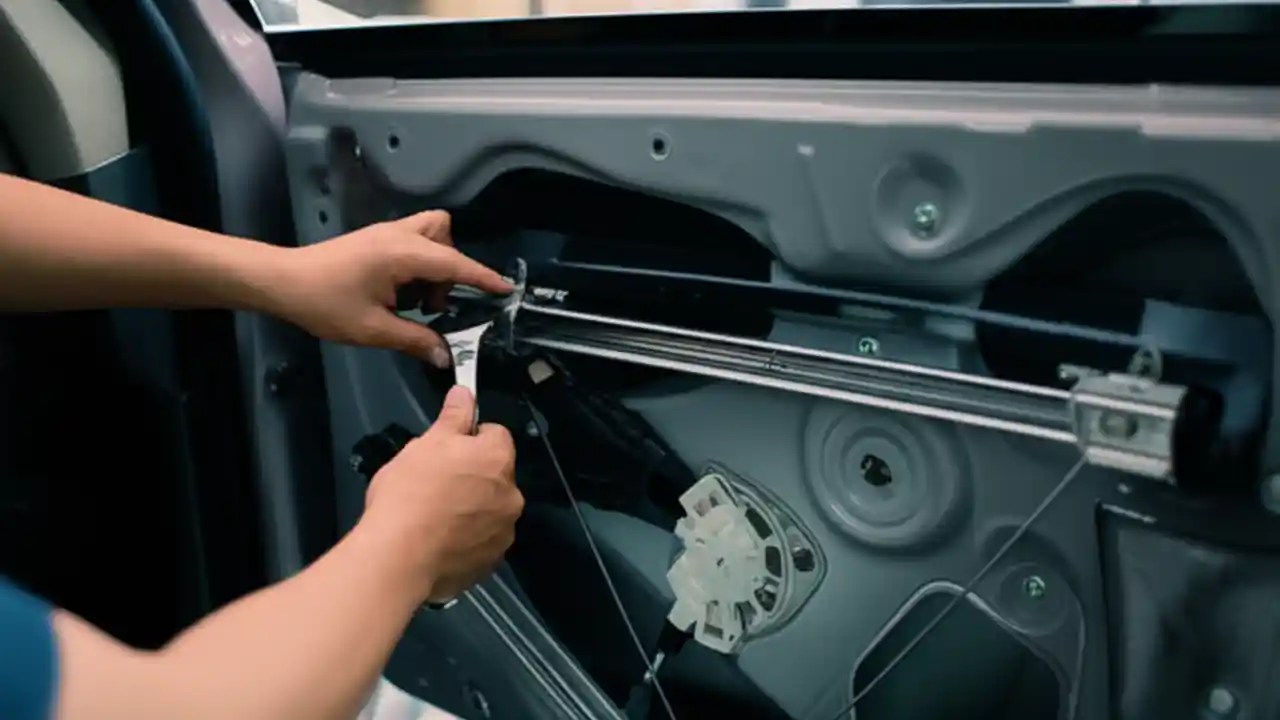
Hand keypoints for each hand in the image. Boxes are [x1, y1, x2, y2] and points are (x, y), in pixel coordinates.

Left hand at [269, 210, 510, 367]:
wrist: (281, 281)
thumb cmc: (324, 304)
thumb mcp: (373, 330)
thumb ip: (415, 340)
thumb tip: (445, 355)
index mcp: (402, 254)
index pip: (455, 264)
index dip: (484, 277)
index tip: (506, 289)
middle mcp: (399, 235)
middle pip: (446, 236)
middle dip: (452, 268)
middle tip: (434, 303)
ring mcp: (386, 233)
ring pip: (431, 233)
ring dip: (436, 262)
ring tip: (418, 298)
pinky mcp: (376, 239)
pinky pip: (414, 241)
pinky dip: (419, 262)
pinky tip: (401, 291)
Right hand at [363, 386, 522, 601]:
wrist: (399, 558)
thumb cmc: (410, 491)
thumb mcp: (427, 444)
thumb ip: (453, 417)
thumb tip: (465, 393)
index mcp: (498, 459)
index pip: (495, 434)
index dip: (469, 438)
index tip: (445, 450)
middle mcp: (512, 495)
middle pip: (495, 475)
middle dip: (473, 476)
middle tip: (435, 484)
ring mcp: (504, 533)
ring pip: (490, 510)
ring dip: (473, 509)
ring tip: (434, 518)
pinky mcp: (491, 563)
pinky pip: (481, 542)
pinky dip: (466, 540)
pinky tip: (438, 542)